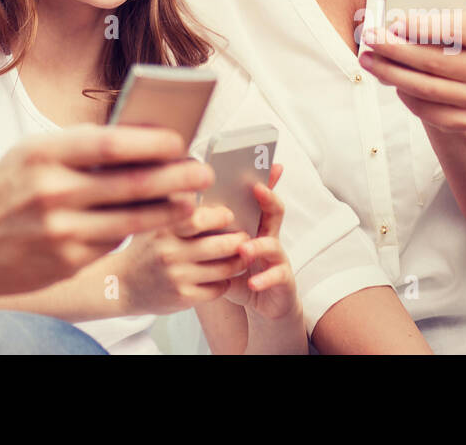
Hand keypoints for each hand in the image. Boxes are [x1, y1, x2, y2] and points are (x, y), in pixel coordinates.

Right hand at [0, 125, 212, 299]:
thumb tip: (136, 135)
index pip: (111, 143)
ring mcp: (61, 230)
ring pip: (133, 219)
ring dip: (169, 209)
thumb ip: (78, 146)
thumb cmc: (5, 191)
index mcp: (44, 154)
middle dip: (176, 176)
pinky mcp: (68, 260)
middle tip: (202, 170)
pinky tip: (156, 221)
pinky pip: (115, 242)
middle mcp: (53, 191)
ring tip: (192, 200)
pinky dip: (139, 230)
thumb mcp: (32, 154)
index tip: (179, 139)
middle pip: (132, 183)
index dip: (152, 141)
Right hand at [117, 203, 250, 315]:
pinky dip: (225, 281)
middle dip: (239, 240)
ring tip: (242, 255)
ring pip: (224, 269)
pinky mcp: (183, 298)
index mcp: (163, 228)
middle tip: (245, 236)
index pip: (199, 218)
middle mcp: (169, 252)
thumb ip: (174, 204)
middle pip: (219, 245)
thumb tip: (198, 175)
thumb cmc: (144, 248)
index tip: (229, 215)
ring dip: (238, 262)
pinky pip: (218, 288)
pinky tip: (223, 274)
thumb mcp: (152, 222)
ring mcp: (176, 276)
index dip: (220, 216)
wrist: (120, 285)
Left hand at [219, 164, 299, 321]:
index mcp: (254, 225)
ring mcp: (278, 257)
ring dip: (258, 245)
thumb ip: (210, 233)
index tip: (256, 161)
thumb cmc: (240, 273)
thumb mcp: (224, 251)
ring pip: (273, 244)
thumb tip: (182, 210)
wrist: (263, 305)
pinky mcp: (283, 280)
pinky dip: (263, 279)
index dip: (260, 179)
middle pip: (274, 210)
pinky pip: (277, 276)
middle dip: (268, 197)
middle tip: (257, 188)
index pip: (258, 197)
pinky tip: (252, 282)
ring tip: (243, 248)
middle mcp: (269, 236)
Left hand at [358, 9, 465, 132]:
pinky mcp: (465, 119)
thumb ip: (418, 25)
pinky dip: (404, 95)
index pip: (460, 27)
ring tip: (368, 60)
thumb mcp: (437, 26)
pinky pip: (426, 110)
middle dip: (396, 49)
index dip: (426, 25)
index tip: (396, 23)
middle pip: (435, 60)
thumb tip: (389, 31)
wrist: (457, 83)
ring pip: (426, 87)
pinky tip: (391, 81)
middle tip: (370, 38)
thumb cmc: (443, 46)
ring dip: (390, 72)